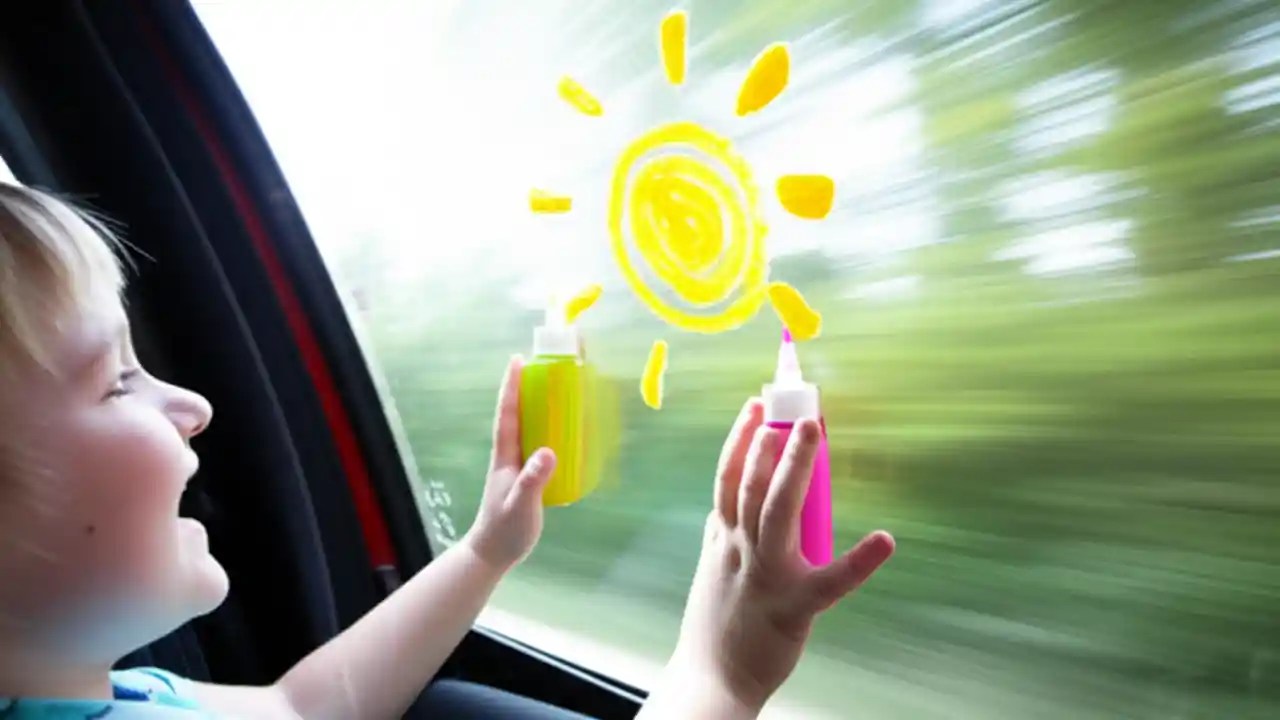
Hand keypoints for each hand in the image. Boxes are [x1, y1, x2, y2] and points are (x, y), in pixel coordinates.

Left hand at [461, 356, 555, 570]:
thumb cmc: (505, 529)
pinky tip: (561, 432)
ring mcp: (516, 467)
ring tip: (552, 390)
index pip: (507, 415)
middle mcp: (509, 456)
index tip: (517, 361)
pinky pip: (536, 445)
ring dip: (536, 408)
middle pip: (516, 415)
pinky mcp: (526, 478)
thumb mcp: (521, 504)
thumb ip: (533, 480)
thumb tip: (549, 452)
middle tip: (538, 365)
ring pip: (526, 429)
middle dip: (524, 389)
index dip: (512, 387)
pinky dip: (547, 431)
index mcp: (504, 456)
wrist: (493, 552)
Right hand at [672, 398, 894, 711]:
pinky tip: (884, 540)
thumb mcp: (715, 569)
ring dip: (793, 468)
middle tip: (787, 403)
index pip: (728, 477)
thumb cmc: (718, 625)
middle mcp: (739, 548)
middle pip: (751, 484)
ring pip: (775, 511)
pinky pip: (829, 582)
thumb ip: (727, 536)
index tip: (757, 404)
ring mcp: (764, 575)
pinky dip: (858, 561)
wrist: (711, 679)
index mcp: (723, 538)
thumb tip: (736, 503)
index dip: (741, 438)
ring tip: (808, 431)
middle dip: (768, 439)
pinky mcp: (792, 607)